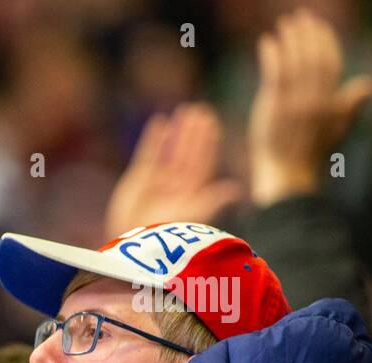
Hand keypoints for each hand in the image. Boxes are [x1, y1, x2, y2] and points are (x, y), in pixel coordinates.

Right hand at [105, 103, 242, 235]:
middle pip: (187, 154)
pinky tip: (160, 121)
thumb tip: (236, 189)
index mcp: (192, 193)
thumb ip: (214, 200)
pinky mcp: (136, 180)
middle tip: (200, 110)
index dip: (207, 143)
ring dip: (176, 132)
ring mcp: (155, 182)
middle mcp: (175, 186)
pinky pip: (147, 154)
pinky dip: (153, 139)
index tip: (212, 123)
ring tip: (183, 111)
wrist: (138, 243)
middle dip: (193, 133)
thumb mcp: (196, 216)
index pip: (202, 162)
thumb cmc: (168, 233)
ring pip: (169, 151)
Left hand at [248, 8, 371, 206]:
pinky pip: (275, 73)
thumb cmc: (310, 154)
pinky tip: (266, 42)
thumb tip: (367, 85)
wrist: (288, 175)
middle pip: (314, 57)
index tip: (316, 26)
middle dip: (308, 33)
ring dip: (290, 39)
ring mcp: (295, 103)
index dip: (325, 41)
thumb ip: (348, 106)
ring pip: (295, 62)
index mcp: (332, 102)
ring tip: (282, 25)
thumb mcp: (336, 129)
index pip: (331, 62)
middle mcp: (316, 99)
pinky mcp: (274, 107)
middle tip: (298, 16)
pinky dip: (272, 55)